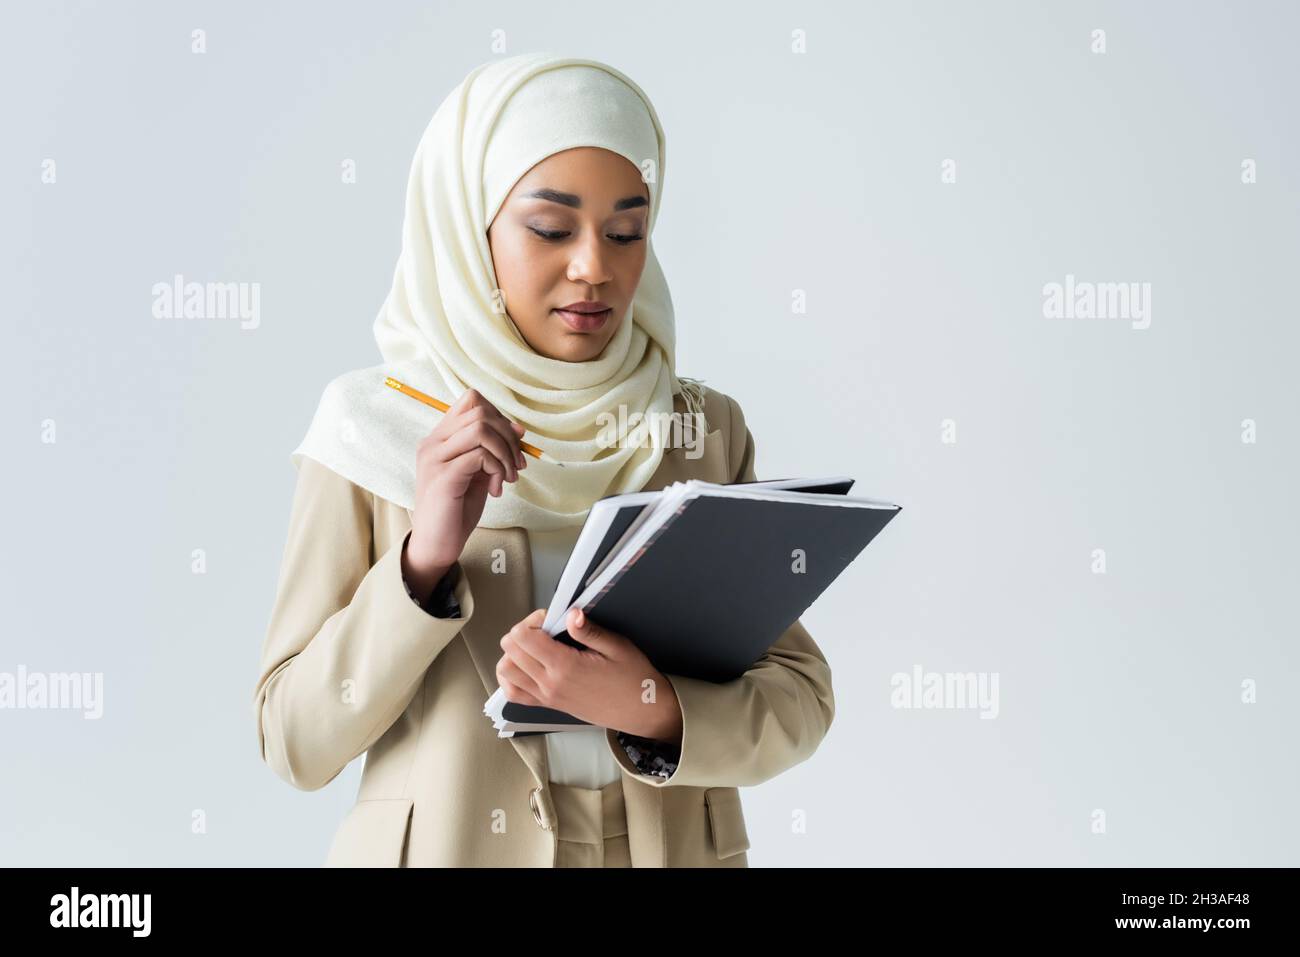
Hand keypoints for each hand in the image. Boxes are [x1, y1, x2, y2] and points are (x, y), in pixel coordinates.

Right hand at [404, 389, 526, 594]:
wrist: (436, 543)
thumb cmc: (457, 508)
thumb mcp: (478, 472)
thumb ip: (492, 449)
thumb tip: (519, 428)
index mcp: (441, 437)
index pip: (471, 400)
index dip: (499, 416)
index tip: (512, 443)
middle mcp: (434, 442)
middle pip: (480, 411)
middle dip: (508, 436)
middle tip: (515, 465)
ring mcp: (435, 458)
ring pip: (481, 429)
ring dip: (505, 453)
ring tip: (507, 477)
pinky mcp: (443, 477)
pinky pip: (480, 456)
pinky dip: (497, 469)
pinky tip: (495, 489)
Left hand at [495, 607, 682, 742]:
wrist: (641, 711)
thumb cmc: (633, 678)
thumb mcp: (618, 647)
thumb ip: (589, 631)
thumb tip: (570, 614)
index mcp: (566, 666)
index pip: (523, 637)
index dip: (533, 620)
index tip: (551, 618)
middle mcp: (550, 683)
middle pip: (510, 650)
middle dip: (522, 631)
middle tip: (544, 628)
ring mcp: (546, 696)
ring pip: (505, 671)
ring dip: (513, 652)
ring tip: (534, 645)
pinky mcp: (548, 704)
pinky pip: (513, 693)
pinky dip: (512, 677)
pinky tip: (527, 665)